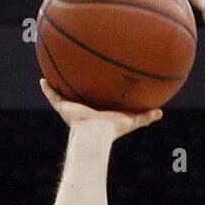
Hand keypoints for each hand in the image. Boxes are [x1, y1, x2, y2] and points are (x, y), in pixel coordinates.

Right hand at [39, 80, 161, 139]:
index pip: (98, 100)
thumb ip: (145, 117)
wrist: (95, 134)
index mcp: (98, 112)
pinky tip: (42, 79)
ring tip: (54, 70)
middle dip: (78, 87)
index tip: (98, 83)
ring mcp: (72, 108)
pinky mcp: (63, 108)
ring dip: (59, 85)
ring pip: (64, 95)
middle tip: (76, 73)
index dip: (98, 93)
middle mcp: (84, 110)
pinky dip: (47, 89)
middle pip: (80, 96)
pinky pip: (53, 97)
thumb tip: (161, 112)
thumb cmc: (113, 129)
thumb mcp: (132, 120)